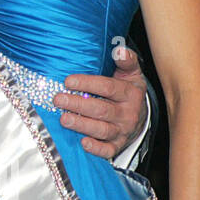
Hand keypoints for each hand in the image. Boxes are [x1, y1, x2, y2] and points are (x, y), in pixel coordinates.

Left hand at [55, 45, 147, 159]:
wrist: (142, 116)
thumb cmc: (128, 91)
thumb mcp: (131, 74)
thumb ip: (125, 61)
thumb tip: (119, 50)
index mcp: (130, 93)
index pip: (108, 87)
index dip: (88, 84)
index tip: (68, 81)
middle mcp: (127, 114)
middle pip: (101, 110)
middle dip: (78, 105)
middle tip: (58, 99)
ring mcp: (123, 131)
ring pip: (102, 130)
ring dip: (82, 125)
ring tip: (64, 119)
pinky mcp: (117, 145)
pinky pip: (108, 150)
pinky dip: (96, 149)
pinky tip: (83, 143)